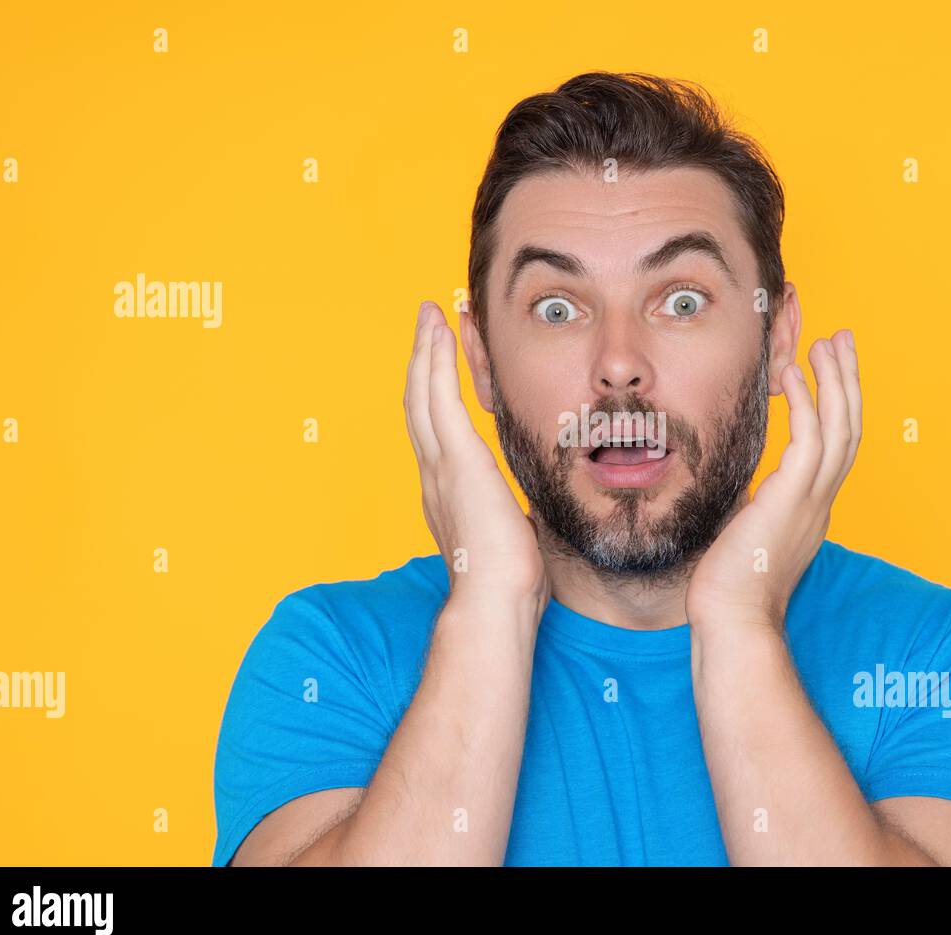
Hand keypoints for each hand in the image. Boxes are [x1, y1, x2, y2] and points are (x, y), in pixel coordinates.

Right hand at [403, 300, 549, 610]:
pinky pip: (438, 396)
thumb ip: (513, 517)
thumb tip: (532, 514)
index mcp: (447, 493)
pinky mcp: (456, 458)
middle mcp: (434, 474)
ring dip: (425, 350)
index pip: (437, 431)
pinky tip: (441, 330)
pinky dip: (436, 359)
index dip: (434, 394)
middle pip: (418, 403)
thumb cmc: (509, 585)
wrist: (496, 603)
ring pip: (422, 392)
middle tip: (426, 324)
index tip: (440, 368)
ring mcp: (441, 465)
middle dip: (422, 361)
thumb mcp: (513, 537)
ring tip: (429, 315)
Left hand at [685, 331, 861, 631]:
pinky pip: (807, 441)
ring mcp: (810, 502)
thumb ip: (753, 509)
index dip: (835, 403)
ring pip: (839, 428)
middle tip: (842, 338)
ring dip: (834, 381)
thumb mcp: (746, 536)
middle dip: (846, 379)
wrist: (732, 624)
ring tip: (825, 342)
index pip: (834, 445)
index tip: (828, 369)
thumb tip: (743, 496)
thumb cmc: (730, 589)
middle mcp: (820, 502)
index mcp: (811, 509)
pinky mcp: (791, 501)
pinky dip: (804, 403)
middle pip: (848, 428)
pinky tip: (792, 374)